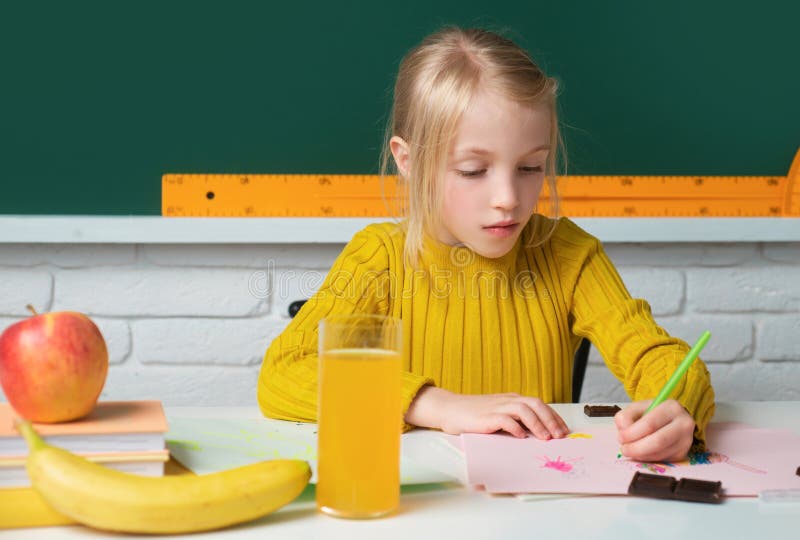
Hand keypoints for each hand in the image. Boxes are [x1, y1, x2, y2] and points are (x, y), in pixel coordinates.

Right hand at [405, 386, 568, 438]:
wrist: (450, 409)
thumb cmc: (475, 415)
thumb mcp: (499, 414)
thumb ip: (515, 421)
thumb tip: (537, 434)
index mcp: (512, 399)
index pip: (539, 404)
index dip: (553, 417)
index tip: (563, 430)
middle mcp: (507, 400)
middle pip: (535, 404)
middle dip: (550, 420)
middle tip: (560, 436)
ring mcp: (497, 407)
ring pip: (524, 410)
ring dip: (537, 424)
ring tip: (546, 438)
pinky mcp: (486, 416)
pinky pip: (505, 419)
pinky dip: (515, 427)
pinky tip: (521, 436)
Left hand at [615, 399, 694, 461]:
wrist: (670, 420)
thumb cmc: (651, 413)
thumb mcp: (636, 408)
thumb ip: (625, 417)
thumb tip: (624, 433)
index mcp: (671, 407)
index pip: (650, 423)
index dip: (632, 433)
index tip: (621, 437)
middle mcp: (684, 424)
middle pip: (659, 441)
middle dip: (637, 448)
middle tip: (624, 449)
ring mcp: (686, 440)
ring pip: (660, 453)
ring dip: (641, 455)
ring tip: (631, 450)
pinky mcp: (683, 454)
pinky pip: (662, 460)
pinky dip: (648, 459)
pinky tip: (641, 453)